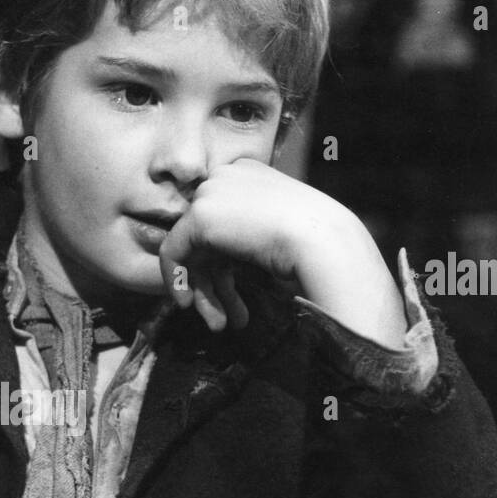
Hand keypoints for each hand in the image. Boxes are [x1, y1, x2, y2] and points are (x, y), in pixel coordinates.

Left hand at [158, 159, 408, 347]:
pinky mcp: (199, 215)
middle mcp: (228, 174)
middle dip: (213, 280)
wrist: (323, 242)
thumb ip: (249, 235)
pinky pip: (173, 250)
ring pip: (190, 247)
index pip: (223, 217)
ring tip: (217, 324)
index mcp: (251, 172)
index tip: (234, 294)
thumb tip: (224, 260)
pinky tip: (187, 305)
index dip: (224, 262)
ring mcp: (212, 192)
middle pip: (204, 234)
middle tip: (222, 318)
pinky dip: (177, 280)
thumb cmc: (317, 244)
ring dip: (203, 290)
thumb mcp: (282, 231)